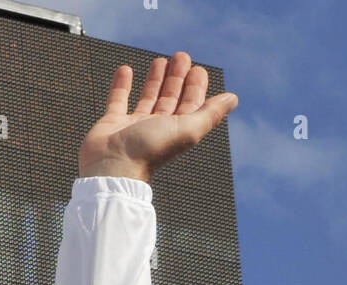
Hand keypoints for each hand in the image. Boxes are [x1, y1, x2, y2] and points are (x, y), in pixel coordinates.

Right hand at [79, 52, 237, 180]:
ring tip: (160, 61)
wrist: (113, 167)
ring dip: (155, 80)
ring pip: (148, 98)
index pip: (191, 106)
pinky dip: (122, 85)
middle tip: (181, 56)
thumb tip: (233, 99)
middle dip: (177, 78)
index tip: (198, 69)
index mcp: (176, 131)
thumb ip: (209, 114)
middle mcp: (157, 128)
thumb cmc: (149, 150)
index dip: (196, 88)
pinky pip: (119, 100)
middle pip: (171, 99)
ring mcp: (135, 126)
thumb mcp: (187, 129)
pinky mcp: (113, 123)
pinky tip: (126, 70)